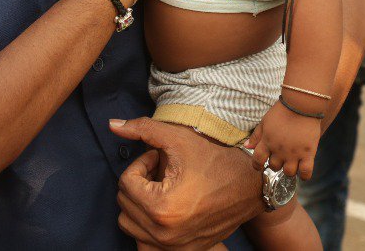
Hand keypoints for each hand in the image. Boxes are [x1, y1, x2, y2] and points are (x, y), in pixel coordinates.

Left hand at [111, 117, 260, 247]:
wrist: (252, 186)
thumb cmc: (217, 160)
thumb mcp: (179, 138)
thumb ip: (142, 129)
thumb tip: (112, 125)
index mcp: (162, 207)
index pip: (127, 182)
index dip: (141, 163)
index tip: (159, 156)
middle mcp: (165, 233)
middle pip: (125, 204)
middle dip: (139, 182)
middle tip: (161, 170)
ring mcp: (173, 247)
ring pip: (130, 225)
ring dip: (140, 204)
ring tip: (163, 188)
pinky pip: (146, 243)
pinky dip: (148, 226)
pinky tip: (165, 208)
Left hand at [244, 102, 319, 179]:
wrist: (301, 104)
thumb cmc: (282, 111)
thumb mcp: (265, 121)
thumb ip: (256, 135)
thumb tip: (246, 146)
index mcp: (267, 142)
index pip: (257, 160)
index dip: (257, 165)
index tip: (260, 165)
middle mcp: (279, 150)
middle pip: (274, 166)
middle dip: (275, 163)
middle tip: (280, 157)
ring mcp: (294, 153)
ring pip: (288, 172)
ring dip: (288, 169)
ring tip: (292, 162)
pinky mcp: (308, 153)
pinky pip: (306, 173)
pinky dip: (304, 175)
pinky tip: (303, 169)